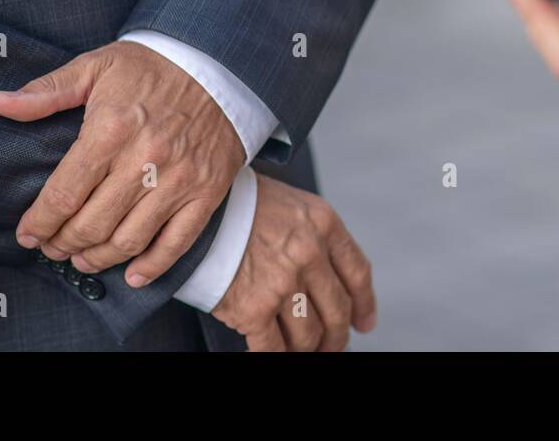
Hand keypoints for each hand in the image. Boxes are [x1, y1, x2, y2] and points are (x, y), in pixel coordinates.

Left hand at [0, 40, 243, 284]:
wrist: (220, 67)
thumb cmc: (153, 67)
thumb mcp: (97, 66)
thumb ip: (48, 90)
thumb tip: (0, 104)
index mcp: (111, 129)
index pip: (64, 193)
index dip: (39, 222)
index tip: (27, 234)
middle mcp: (145, 160)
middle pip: (92, 224)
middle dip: (62, 243)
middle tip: (52, 247)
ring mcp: (179, 180)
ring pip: (129, 240)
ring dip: (98, 258)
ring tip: (81, 258)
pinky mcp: (206, 192)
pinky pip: (177, 242)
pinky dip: (152, 266)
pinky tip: (132, 274)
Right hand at [213, 174, 376, 350]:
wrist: (195, 209)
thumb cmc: (237, 203)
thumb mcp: (289, 204)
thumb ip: (313, 235)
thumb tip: (327, 274)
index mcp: (324, 224)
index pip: (357, 273)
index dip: (364, 304)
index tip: (363, 323)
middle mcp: (310, 254)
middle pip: (337, 310)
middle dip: (336, 336)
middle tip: (331, 345)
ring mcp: (283, 283)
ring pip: (309, 334)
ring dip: (308, 349)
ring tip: (302, 351)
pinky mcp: (253, 309)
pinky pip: (273, 348)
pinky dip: (277, 355)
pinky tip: (274, 352)